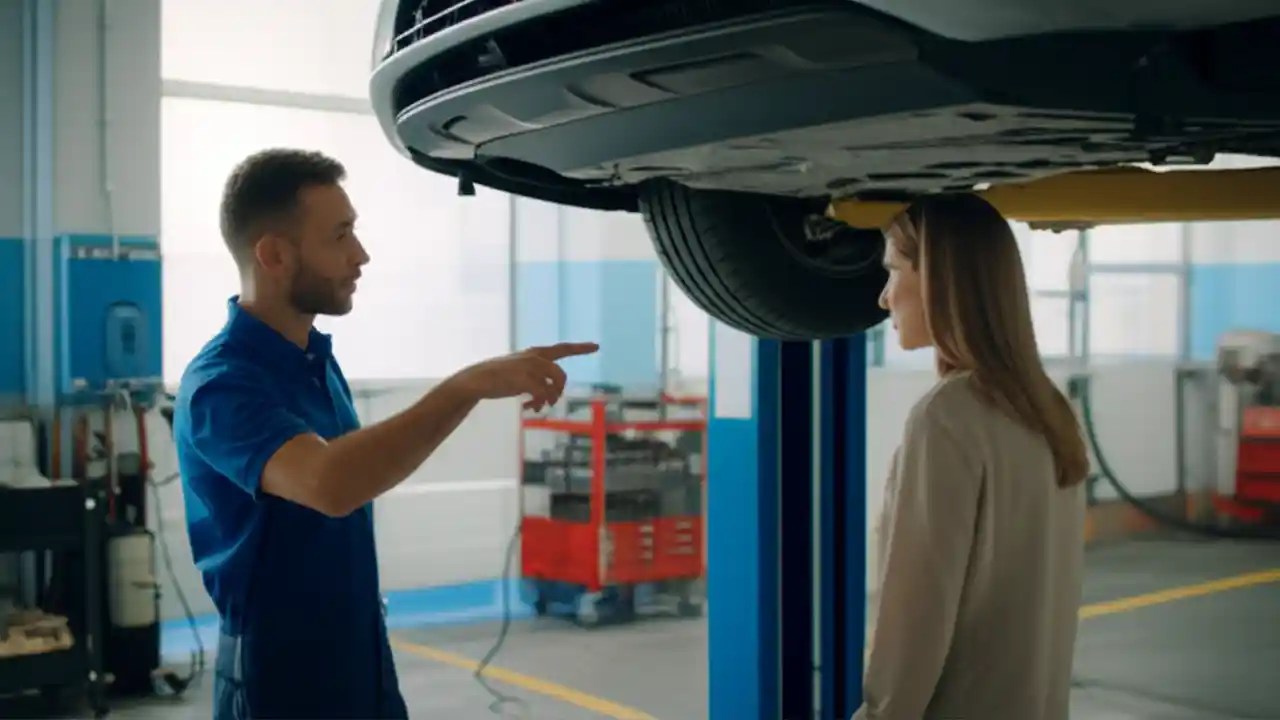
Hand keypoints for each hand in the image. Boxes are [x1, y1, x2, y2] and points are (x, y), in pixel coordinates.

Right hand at [451, 342, 598, 410]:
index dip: (580, 348)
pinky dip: (539, 403)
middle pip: (561, 374)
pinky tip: (529, 407)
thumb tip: (551, 394)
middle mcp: (535, 357)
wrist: (477, 380)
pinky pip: (543, 395)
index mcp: (535, 353)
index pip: (562, 349)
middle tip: (552, 401)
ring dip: (549, 399)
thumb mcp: (520, 371)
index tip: (596, 346)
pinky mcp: (525, 380)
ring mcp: (530, 368)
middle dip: (559, 389)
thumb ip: (536, 376)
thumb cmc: (498, 377)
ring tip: (539, 406)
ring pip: (554, 386)